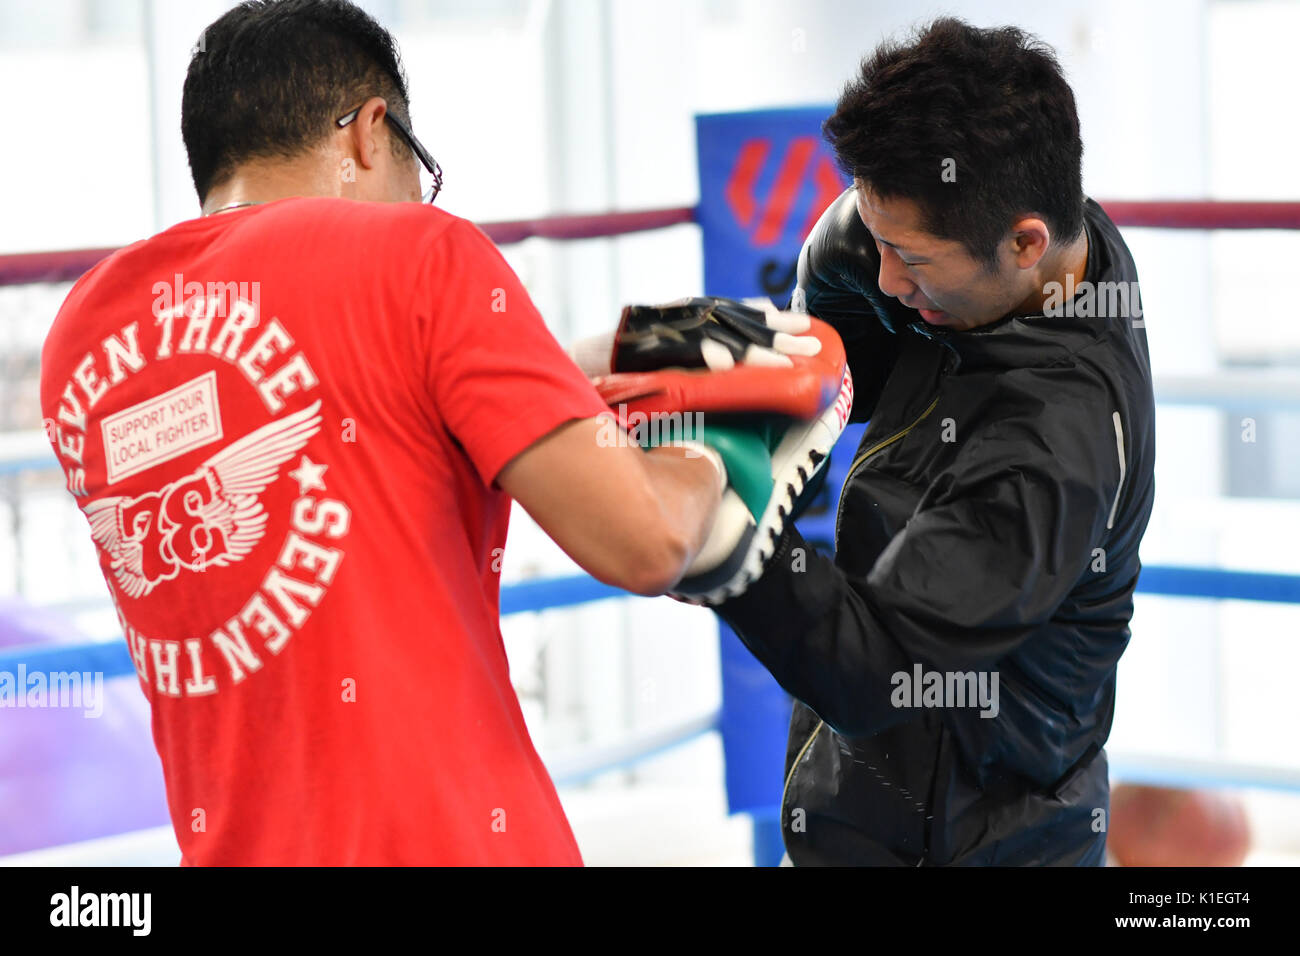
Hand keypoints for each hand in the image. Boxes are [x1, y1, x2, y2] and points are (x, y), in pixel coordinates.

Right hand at [614, 296, 821, 371]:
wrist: (591, 356)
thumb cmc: (637, 349)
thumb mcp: (679, 333)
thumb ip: (715, 327)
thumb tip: (761, 311)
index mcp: (698, 311)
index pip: (744, 312)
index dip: (777, 319)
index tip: (808, 324)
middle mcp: (690, 315)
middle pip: (742, 324)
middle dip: (779, 334)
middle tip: (812, 345)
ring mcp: (672, 329)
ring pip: (720, 338)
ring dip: (754, 351)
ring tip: (784, 364)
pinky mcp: (652, 347)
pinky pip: (683, 353)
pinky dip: (704, 357)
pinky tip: (724, 367)